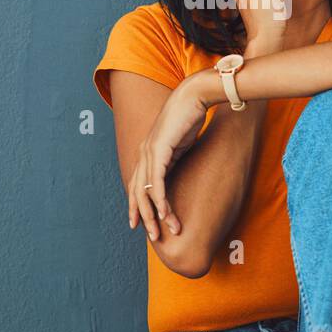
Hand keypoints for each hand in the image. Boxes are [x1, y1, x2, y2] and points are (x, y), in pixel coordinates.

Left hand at [128, 73, 212, 242]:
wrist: (195, 95)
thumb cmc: (191, 115)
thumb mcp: (181, 142)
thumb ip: (176, 156)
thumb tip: (180, 166)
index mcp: (148, 150)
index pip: (138, 183)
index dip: (138, 205)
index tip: (142, 223)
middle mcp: (144, 151)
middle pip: (137, 191)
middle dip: (142, 216)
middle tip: (150, 236)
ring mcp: (149, 150)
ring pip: (146, 191)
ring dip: (154, 214)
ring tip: (161, 232)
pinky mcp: (159, 150)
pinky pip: (157, 181)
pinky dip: (160, 200)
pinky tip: (165, 214)